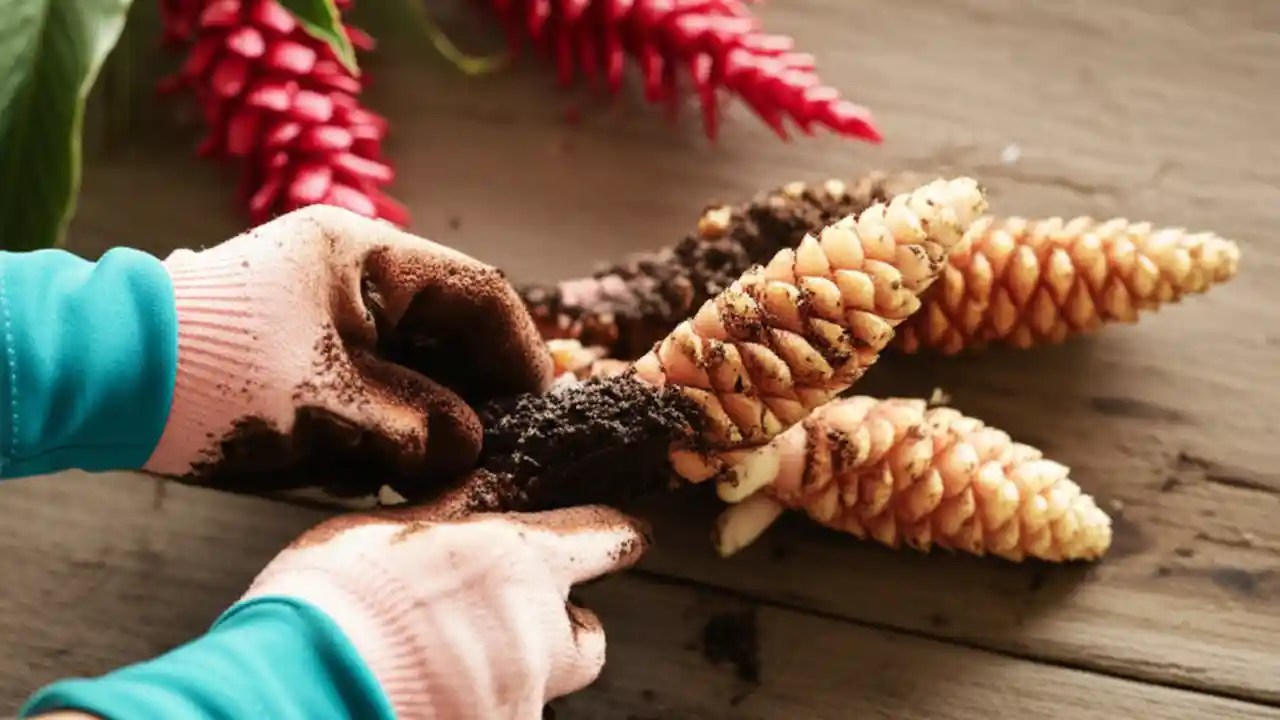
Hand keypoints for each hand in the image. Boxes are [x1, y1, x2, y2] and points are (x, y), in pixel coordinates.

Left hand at [144, 205, 552, 495]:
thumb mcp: (337, 407)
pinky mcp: (304, 348)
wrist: (105, 379)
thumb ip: (424, 426)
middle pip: (448, 331)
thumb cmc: (219, 378)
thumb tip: (473, 446)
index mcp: (370, 256)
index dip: (520, 353)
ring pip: (412, 363)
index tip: (540, 409)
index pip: (479, 293)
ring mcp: (328, 309)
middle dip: (469, 395)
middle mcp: (355, 273)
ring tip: (416, 467)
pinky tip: (368, 465)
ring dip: (423, 417)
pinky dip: (381, 425)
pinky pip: (371, 383)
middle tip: (486, 454)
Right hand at [242, 504, 651, 718]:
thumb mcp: (385, 530)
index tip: (624, 534)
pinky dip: (473, 714)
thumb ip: (447, 518)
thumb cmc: (328, 604)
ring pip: (539, 691)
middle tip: (510, 624)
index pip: (605, 538)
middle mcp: (536, 638)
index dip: (616, 535)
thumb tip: (477, 491)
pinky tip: (423, 706)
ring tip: (443, 673)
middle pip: (588, 638)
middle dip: (562, 630)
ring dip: (510, 678)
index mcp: (517, 564)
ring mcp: (520, 706)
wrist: (294, 697)